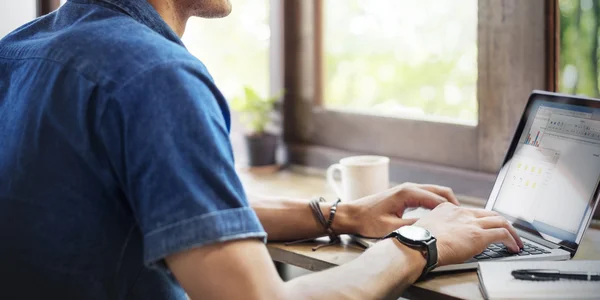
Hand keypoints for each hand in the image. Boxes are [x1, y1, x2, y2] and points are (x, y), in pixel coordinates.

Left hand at [340, 183, 459, 237]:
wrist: (351, 215)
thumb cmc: (367, 221)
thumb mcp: (392, 227)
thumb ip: (414, 226)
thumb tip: (433, 228)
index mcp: (407, 193)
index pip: (437, 198)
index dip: (451, 208)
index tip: (462, 218)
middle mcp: (408, 188)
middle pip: (439, 191)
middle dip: (453, 203)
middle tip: (464, 217)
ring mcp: (406, 190)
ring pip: (432, 192)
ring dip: (445, 202)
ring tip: (455, 216)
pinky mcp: (403, 195)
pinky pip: (425, 196)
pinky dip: (435, 202)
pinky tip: (440, 214)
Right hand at [415, 203, 523, 265]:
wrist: (419, 244)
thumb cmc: (418, 240)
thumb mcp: (425, 227)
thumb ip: (436, 228)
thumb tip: (437, 237)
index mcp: (448, 209)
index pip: (471, 212)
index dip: (481, 220)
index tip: (484, 226)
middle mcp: (462, 213)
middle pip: (489, 213)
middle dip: (501, 222)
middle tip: (507, 231)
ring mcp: (472, 222)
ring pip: (500, 221)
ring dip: (511, 232)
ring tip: (516, 241)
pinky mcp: (480, 235)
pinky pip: (503, 234)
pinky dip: (511, 240)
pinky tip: (513, 247)